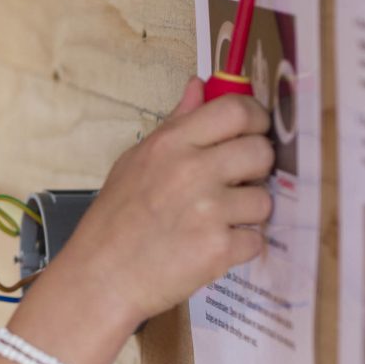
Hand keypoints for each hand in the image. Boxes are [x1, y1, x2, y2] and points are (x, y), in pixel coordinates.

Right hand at [23, 79, 272, 363]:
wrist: (100, 277)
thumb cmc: (115, 219)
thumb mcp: (135, 160)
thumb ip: (175, 123)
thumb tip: (199, 86)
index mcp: (171, 144)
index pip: (236, 111)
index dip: (256, 119)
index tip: (254, 131)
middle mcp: (192, 171)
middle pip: (261, 152)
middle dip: (257, 167)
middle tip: (238, 181)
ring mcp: (208, 211)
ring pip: (264, 200)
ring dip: (248, 212)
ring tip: (217, 221)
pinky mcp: (218, 249)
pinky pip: (256, 240)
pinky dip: (240, 247)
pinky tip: (212, 246)